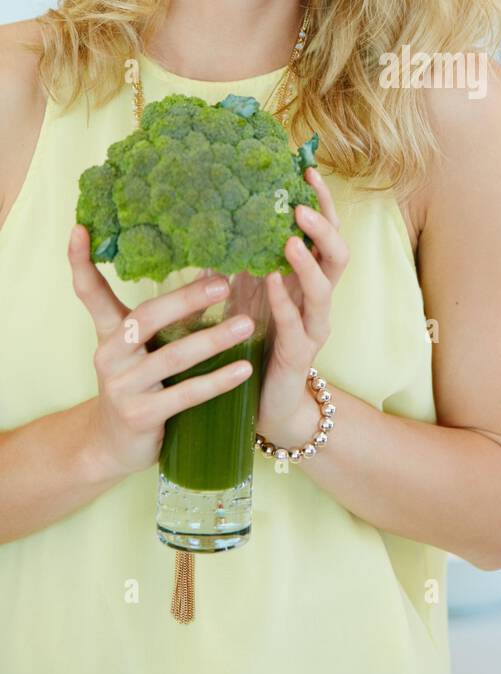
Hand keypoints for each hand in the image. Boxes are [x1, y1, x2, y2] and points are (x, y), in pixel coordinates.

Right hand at [68, 224, 255, 478]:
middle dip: (186, 298)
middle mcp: (111, 356)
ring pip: (172, 357)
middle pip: (146, 318)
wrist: (113, 445)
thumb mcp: (140, 347)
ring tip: (247, 324)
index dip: (80, 262)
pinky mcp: (141, 416)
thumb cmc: (138, 384)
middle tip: (224, 282)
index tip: (79, 228)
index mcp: (110, 332)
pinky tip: (244, 369)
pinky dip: (217, 381)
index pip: (89, 292)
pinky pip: (185, 395)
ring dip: (213, 339)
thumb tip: (209, 266)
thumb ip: (162, 314)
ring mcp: (123, 387)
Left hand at [257, 167, 349, 440]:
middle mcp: (318, 300)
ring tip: (289, 238)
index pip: (324, 234)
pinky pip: (296, 324)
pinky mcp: (298, 354)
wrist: (265, 402)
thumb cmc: (255, 339)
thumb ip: (237, 257)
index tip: (307, 170)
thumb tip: (209, 213)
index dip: (321, 203)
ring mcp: (312, 327)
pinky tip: (272, 282)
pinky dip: (286, 301)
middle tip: (301, 204)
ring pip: (325, 288)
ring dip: (308, 261)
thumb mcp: (244, 290)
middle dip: (323, 226)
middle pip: (338, 255)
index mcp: (307, 279)